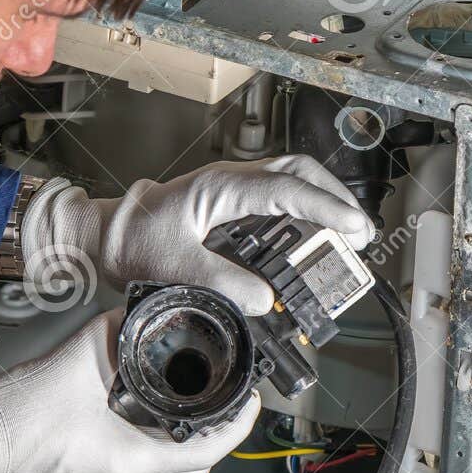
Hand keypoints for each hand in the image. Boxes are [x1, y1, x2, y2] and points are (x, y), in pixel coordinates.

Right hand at [0, 311, 257, 472]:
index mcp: (134, 460)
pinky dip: (146, 467)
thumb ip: (118, 332)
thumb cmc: (15, 418)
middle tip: (217, 408)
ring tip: (179, 424)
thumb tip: (141, 313)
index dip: (238, 423)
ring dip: (178, 459)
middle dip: (211, 441)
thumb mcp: (78, 358)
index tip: (250, 401)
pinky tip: (134, 439)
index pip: (211, 449)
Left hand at [24, 155, 372, 313]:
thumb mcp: (175, 266)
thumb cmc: (136, 242)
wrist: (110, 234)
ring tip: (349, 237)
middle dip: (336, 198)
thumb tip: (263, 299)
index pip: (286, 188)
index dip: (324, 207)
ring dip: (324, 203)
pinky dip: (306, 213)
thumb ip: (220, 281)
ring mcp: (236, 188)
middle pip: (300, 173)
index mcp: (222, 187)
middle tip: (361, 234)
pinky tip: (316, 239)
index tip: (353, 227)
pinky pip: (280, 199)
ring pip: (293, 181)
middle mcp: (234, 180)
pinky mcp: (235, 203)